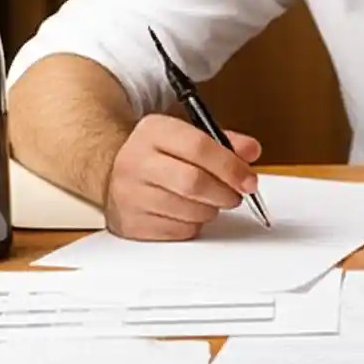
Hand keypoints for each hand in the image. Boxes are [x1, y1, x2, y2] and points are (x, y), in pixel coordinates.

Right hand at [105, 114, 261, 240]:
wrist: (113, 170)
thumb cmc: (160, 154)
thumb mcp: (188, 135)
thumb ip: (225, 142)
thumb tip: (251, 151)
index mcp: (154, 131)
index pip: (199, 147)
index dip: (231, 166)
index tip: (249, 180)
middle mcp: (136, 161)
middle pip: (193, 183)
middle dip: (225, 193)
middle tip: (235, 195)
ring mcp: (129, 194)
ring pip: (188, 211)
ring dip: (211, 210)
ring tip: (210, 201)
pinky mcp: (130, 223)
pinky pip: (177, 231)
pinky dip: (193, 225)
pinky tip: (189, 212)